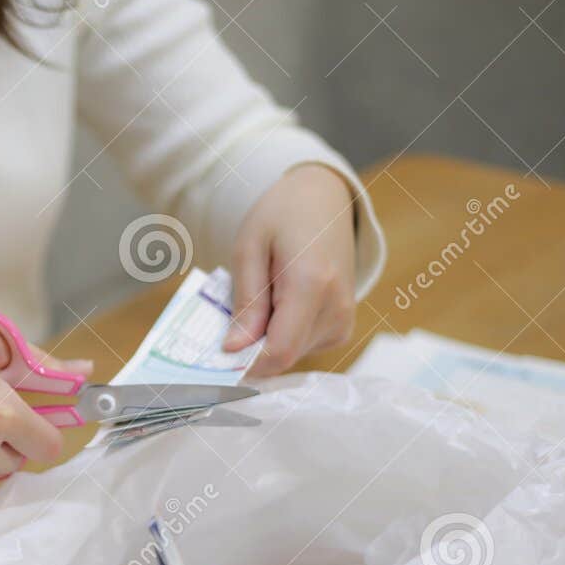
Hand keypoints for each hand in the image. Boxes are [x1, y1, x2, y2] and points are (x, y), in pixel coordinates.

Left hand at [222, 163, 357, 377]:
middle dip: (253, 346)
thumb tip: (234, 350)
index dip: (245, 363)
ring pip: (291, 355)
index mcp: (313, 284)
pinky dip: (283, 333)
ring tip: (264, 295)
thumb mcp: (248, 249)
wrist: (324, 200)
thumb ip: (245, 302)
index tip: (219, 355)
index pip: (278, 352)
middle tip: (237, 309)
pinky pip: (302, 347)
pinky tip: (280, 302)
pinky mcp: (343, 327)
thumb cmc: (281, 215)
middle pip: (283, 357)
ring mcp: (345, 320)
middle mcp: (337, 309)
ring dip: (267, 338)